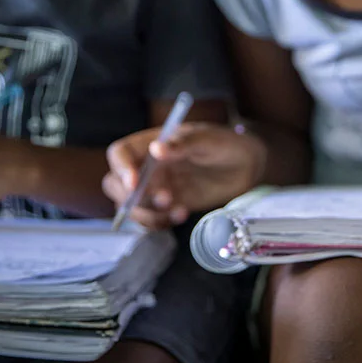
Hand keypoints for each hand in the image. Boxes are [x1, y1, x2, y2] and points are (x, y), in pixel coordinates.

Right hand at [103, 122, 265, 229]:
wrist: (245, 167)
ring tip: (177, 207)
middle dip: (131, 198)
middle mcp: (147, 167)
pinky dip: (161, 223)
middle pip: (115, 185)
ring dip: (148, 214)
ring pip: (130, 208)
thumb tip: (156, 149)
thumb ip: (182, 143)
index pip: (119, 153)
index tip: (133, 182)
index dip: (120, 168)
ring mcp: (155, 188)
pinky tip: (183, 213)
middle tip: (163, 198)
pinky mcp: (167, 208)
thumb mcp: (206, 139)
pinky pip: (150, 221)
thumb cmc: (225, 144)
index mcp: (150, 144)